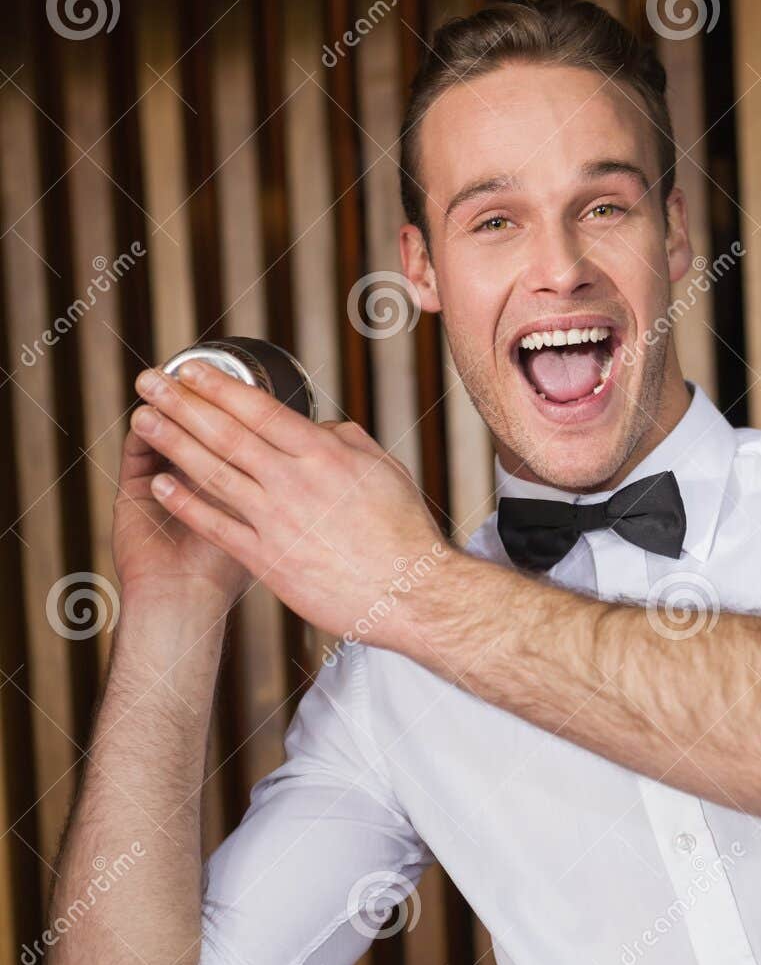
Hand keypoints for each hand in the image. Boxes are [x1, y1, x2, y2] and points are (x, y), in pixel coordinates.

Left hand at [129, 362, 453, 647]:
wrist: (413, 595)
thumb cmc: (405, 535)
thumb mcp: (384, 470)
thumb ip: (343, 442)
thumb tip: (314, 427)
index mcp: (324, 455)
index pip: (260, 410)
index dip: (219, 387)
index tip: (190, 369)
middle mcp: (295, 483)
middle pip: (226, 434)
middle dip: (182, 402)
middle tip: (149, 381)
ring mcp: (278, 523)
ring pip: (214, 474)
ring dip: (173, 443)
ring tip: (144, 420)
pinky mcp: (270, 562)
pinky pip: (218, 527)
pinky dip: (187, 504)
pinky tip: (161, 484)